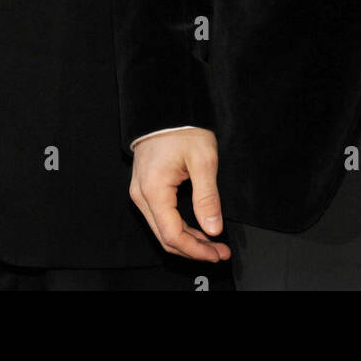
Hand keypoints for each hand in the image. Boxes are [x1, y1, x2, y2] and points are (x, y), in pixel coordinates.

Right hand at [130, 128, 228, 261]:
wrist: (165, 107)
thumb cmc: (182, 127)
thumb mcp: (203, 160)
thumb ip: (207, 197)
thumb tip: (213, 228)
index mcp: (153, 189)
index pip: (172, 235)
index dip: (196, 250)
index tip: (217, 253)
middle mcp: (141, 194)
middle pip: (165, 237)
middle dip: (194, 250)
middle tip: (220, 252)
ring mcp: (140, 191)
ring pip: (162, 229)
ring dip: (188, 240)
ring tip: (214, 244)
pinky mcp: (145, 187)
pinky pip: (161, 216)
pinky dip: (180, 227)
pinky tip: (198, 229)